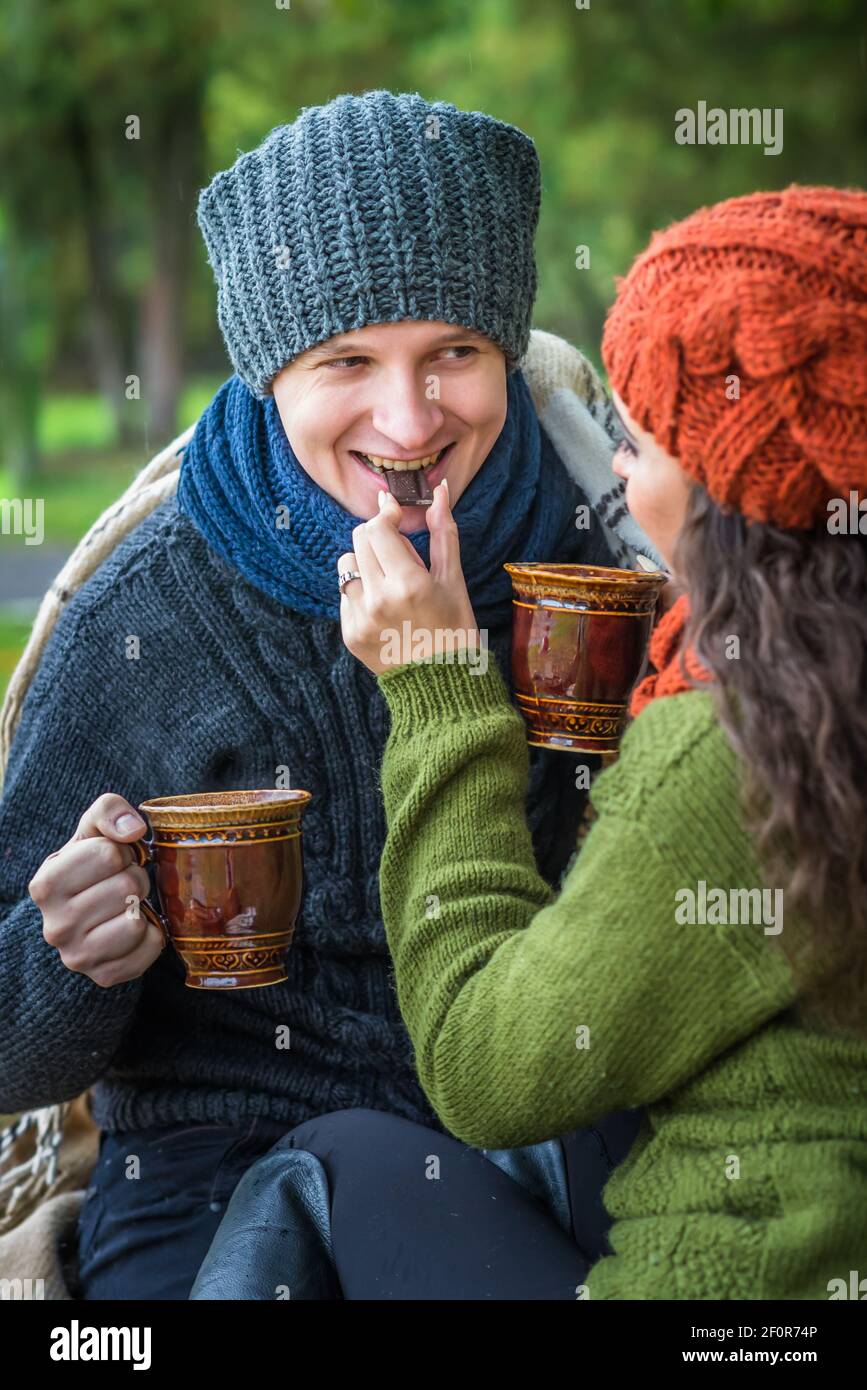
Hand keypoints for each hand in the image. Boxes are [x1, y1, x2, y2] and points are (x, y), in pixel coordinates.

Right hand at [28, 793, 165, 987]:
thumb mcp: (92, 830)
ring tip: (127, 905)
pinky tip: (134, 929)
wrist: (84, 918)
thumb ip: (109, 812)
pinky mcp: (104, 976)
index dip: (120, 852)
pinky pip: (151, 945)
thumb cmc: (91, 868)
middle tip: (123, 885)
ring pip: (137, 919)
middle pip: (128, 886)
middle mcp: (55, 926)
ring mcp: (78, 957)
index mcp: (45, 885)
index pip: (109, 854)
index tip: (111, 862)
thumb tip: (133, 830)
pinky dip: (153, 933)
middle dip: (135, 878)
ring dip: (143, 905)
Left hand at [338, 480, 481, 675]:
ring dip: (366, 564)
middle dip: (377, 536)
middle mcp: (379, 600)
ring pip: (347, 565)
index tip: (394, 512)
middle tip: (401, 555)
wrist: (441, 683)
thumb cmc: (455, 628)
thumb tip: (440, 489)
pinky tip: (385, 609)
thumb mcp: (454, 579)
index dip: (386, 515)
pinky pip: (346, 595)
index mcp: (409, 584)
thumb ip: (443, 532)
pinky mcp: (350, 634)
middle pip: (359, 540)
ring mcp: (361, 619)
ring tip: (391, 584)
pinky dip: (362, 592)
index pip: (378, 528)